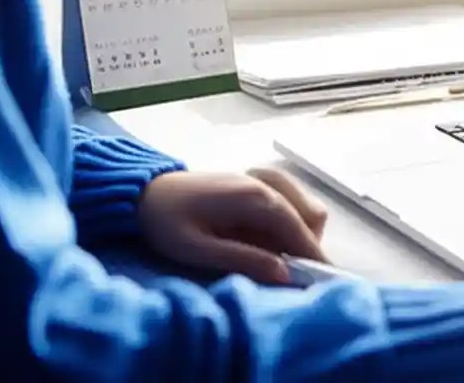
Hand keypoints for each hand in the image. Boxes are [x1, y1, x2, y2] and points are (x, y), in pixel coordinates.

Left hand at [138, 167, 329, 284]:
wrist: (140, 192)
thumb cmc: (164, 222)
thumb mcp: (197, 249)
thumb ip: (243, 259)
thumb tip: (285, 274)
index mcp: (255, 198)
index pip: (299, 230)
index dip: (314, 258)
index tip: (323, 284)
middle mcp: (265, 184)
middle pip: (311, 217)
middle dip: (308, 246)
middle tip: (288, 274)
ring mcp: (262, 180)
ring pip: (305, 207)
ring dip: (301, 233)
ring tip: (278, 258)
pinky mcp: (255, 183)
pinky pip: (291, 201)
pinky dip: (290, 220)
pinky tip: (268, 236)